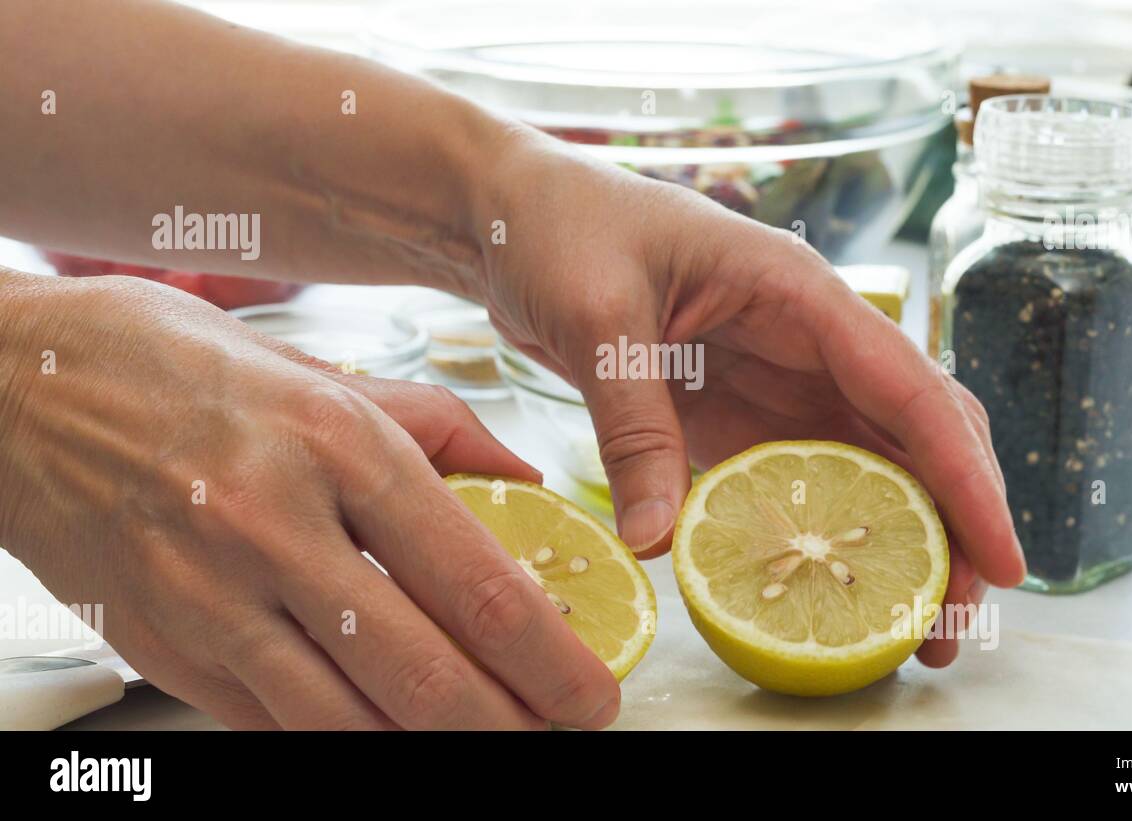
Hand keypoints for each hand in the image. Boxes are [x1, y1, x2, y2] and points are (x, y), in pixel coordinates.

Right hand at [0, 271, 618, 727]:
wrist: (22, 394)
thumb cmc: (182, 369)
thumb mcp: (323, 372)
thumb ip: (438, 430)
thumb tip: (525, 487)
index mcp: (338, 447)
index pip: (476, 585)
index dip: (551, 659)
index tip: (592, 691)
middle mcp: (276, 529)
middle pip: (425, 676)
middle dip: (511, 724)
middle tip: (560, 731)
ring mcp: (210, 600)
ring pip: (351, 723)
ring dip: (437, 748)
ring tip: (489, 739)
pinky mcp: (164, 648)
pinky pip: (276, 725)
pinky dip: (347, 741)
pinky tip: (392, 735)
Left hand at [474, 136, 1026, 666]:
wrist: (515, 219)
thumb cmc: (564, 229)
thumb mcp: (599, 317)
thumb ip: (635, 425)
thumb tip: (659, 540)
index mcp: (800, 293)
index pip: (912, 390)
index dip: (966, 480)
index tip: (1001, 559)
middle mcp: (810, 340)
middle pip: (916, 439)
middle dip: (951, 530)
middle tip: (952, 627)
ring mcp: (779, 381)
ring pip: (873, 468)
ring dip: (899, 547)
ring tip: (912, 636)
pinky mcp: (740, 416)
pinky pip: (800, 483)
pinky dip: (826, 538)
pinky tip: (829, 595)